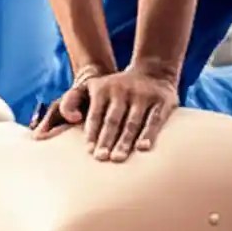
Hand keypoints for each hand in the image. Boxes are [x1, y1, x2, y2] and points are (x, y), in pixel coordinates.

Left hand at [31, 63, 179, 161]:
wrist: (153, 72)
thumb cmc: (112, 90)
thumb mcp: (89, 87)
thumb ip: (70, 101)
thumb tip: (72, 120)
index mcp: (102, 88)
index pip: (96, 113)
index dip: (92, 132)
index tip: (89, 150)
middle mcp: (122, 90)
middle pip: (113, 119)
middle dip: (107, 139)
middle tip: (101, 158)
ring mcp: (143, 95)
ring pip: (132, 121)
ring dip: (125, 141)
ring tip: (118, 158)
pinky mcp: (162, 101)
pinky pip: (154, 120)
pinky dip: (148, 134)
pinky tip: (143, 148)